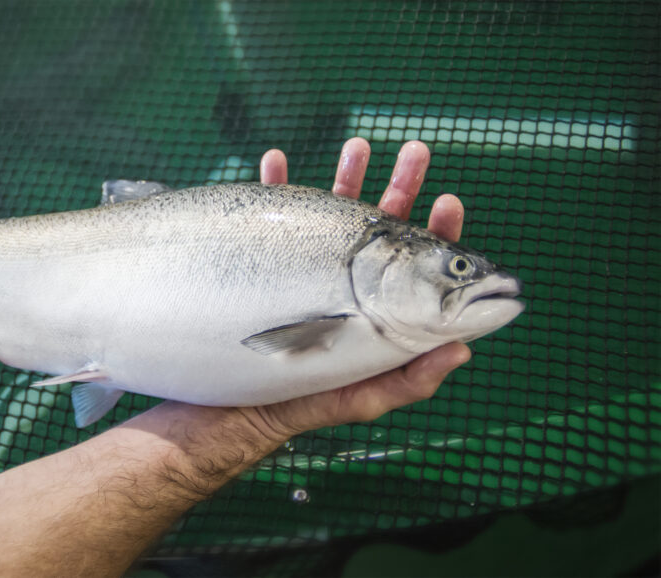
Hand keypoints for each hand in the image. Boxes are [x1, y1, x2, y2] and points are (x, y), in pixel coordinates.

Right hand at [248, 139, 470, 436]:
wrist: (227, 408)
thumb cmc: (296, 406)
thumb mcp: (358, 399)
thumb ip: (407, 380)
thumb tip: (461, 351)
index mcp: (378, 311)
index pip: (420, 267)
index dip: (439, 234)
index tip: (447, 201)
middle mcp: (346, 286)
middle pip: (383, 228)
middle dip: (400, 185)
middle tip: (415, 150)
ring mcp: (304, 272)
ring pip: (332, 213)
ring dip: (344, 176)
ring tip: (356, 145)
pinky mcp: (263, 264)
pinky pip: (268, 216)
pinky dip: (271, 186)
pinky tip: (274, 161)